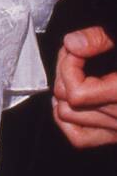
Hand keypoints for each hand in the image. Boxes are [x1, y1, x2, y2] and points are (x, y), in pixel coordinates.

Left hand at [51, 26, 116, 147]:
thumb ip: (102, 39)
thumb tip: (71, 44)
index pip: (76, 91)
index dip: (69, 64)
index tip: (77, 47)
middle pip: (68, 101)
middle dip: (64, 71)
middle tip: (74, 51)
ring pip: (68, 117)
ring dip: (63, 92)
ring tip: (74, 69)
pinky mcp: (116, 136)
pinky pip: (80, 136)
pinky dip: (67, 118)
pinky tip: (70, 98)